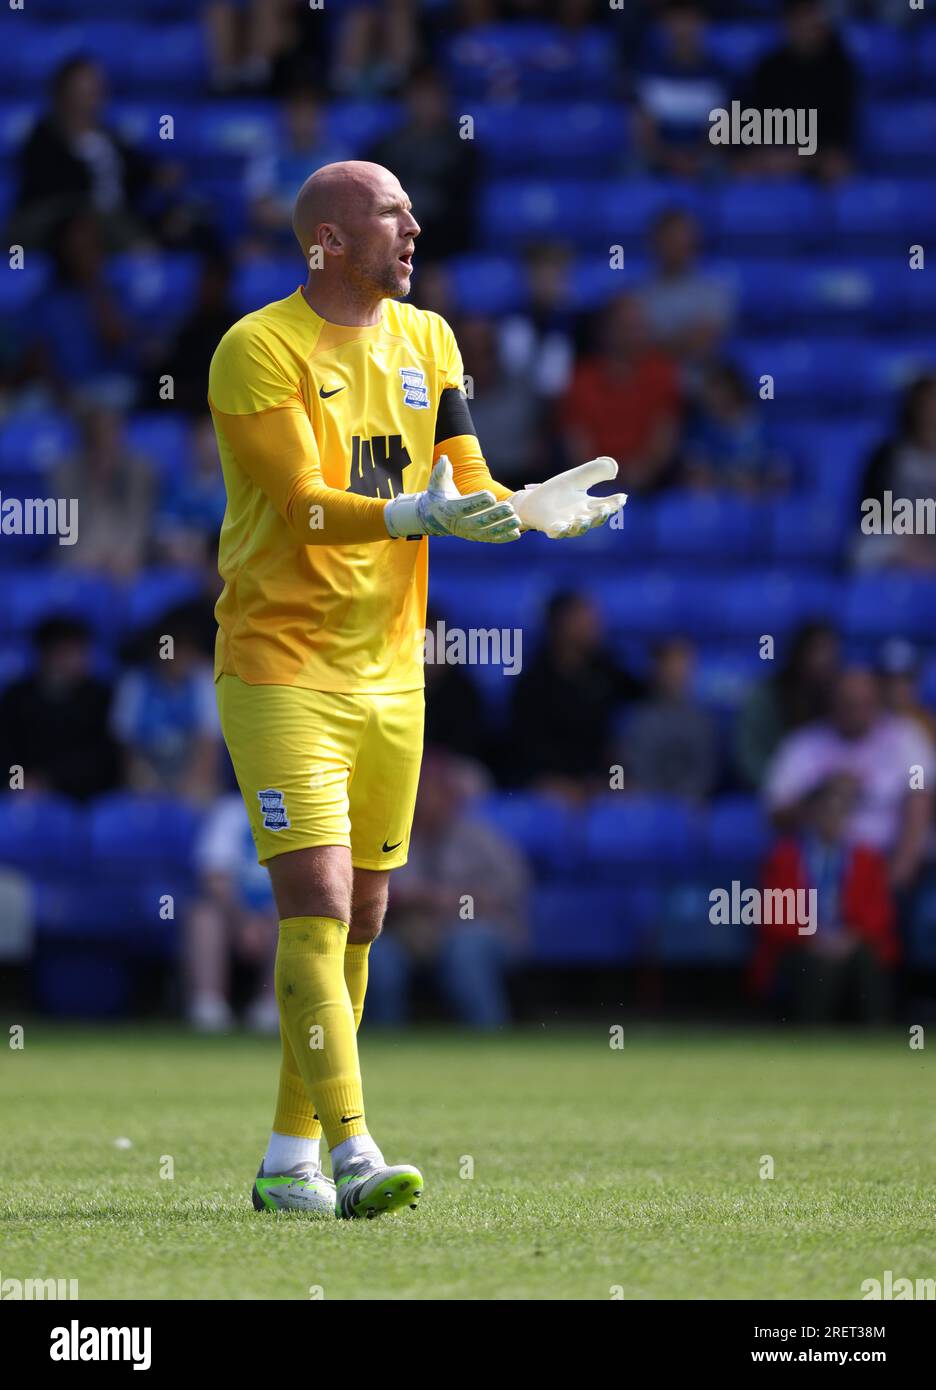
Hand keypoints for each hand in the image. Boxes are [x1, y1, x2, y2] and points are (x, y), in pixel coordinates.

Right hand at [384, 457, 521, 542]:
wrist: (436, 517)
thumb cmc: (440, 495)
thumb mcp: (437, 483)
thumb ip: (441, 471)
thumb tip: (444, 459)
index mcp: (449, 510)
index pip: (463, 507)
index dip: (477, 502)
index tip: (492, 495)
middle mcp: (458, 524)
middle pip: (478, 522)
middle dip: (494, 516)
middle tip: (509, 508)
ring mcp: (468, 533)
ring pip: (487, 533)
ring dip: (503, 528)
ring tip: (517, 520)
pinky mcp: (476, 537)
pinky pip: (490, 539)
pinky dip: (504, 538)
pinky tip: (517, 533)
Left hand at [510, 457, 626, 537]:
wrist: (532, 501)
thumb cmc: (557, 492)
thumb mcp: (577, 477)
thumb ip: (595, 471)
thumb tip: (613, 468)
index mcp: (589, 506)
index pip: (606, 506)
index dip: (615, 503)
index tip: (622, 498)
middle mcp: (580, 518)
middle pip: (595, 520)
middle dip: (601, 515)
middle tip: (606, 508)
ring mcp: (566, 525)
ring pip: (577, 529)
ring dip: (582, 525)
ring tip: (584, 518)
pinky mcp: (550, 528)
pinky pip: (557, 532)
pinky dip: (560, 530)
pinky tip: (562, 526)